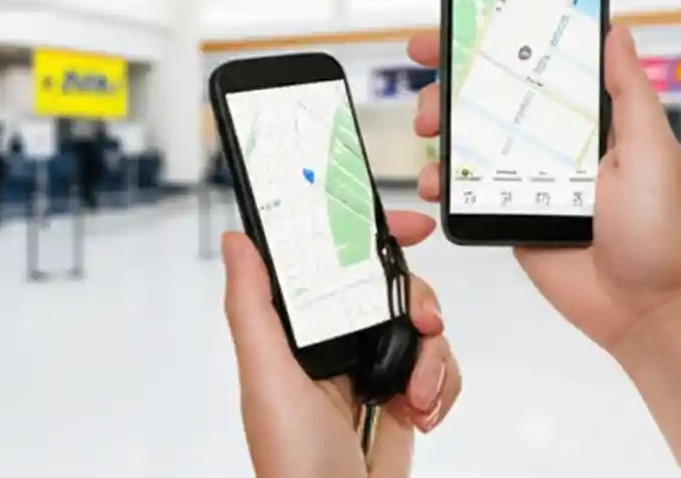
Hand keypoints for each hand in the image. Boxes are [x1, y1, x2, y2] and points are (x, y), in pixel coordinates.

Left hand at [222, 210, 460, 476]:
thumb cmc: (291, 460)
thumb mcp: (266, 375)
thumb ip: (251, 305)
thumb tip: (237, 241)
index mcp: (295, 330)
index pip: (330, 263)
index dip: (366, 236)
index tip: (408, 225)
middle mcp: (334, 344)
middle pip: (389, 289)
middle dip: (417, 301)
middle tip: (425, 322)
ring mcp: (370, 372)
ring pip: (422, 329)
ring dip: (433, 357)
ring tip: (416, 393)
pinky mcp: (401, 400)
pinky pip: (439, 371)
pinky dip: (443, 387)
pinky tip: (423, 412)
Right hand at [408, 25, 680, 353]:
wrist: (640, 309)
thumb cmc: (660, 233)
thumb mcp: (652, 151)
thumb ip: (629, 92)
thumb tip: (615, 31)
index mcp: (588, 118)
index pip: (537, 63)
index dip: (498, 39)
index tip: (459, 22)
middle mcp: (552, 141)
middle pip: (489, 96)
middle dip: (450, 83)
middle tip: (432, 89)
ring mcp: (523, 176)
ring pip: (467, 138)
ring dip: (439, 129)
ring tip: (429, 133)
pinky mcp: (502, 211)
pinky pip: (461, 188)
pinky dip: (437, 181)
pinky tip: (432, 183)